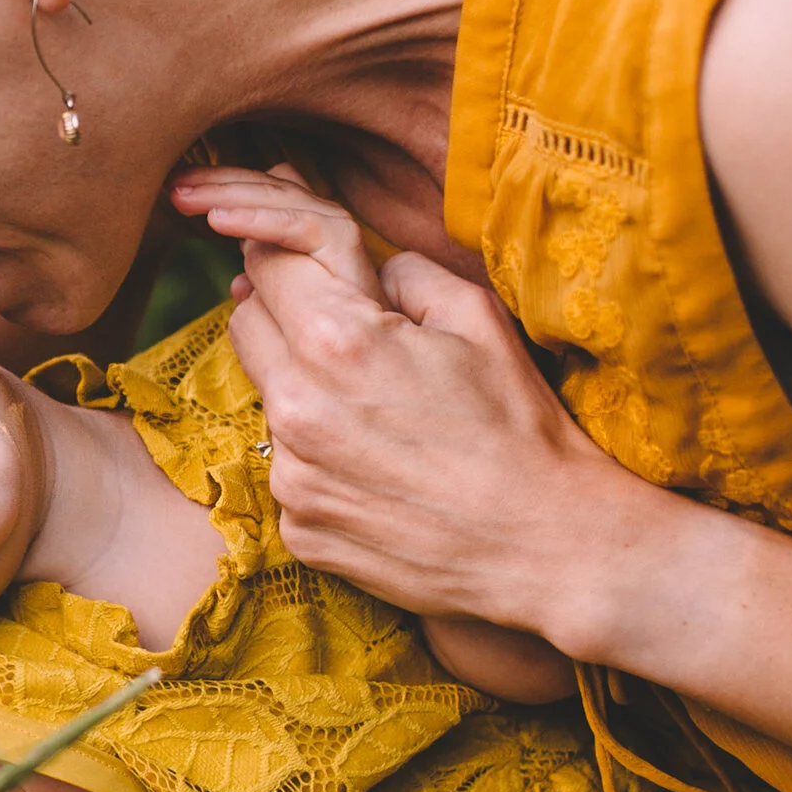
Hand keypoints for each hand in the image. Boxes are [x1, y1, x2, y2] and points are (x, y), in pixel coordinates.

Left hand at [172, 163, 637, 643]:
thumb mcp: (478, 320)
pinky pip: (289, 467)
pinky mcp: (299, 527)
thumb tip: (367, 267)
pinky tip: (378, 466)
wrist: (544, 547)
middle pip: (247, 325)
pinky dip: (319, 456)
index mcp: (337, 342)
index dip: (276, 244)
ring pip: (267, 398)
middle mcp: (296, 408)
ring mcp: (291, 475)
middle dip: (282, 310)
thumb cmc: (520, 430)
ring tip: (375, 405)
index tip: (290, 248)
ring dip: (301, 385)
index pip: (266, 264)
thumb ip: (405, 272)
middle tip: (337, 320)